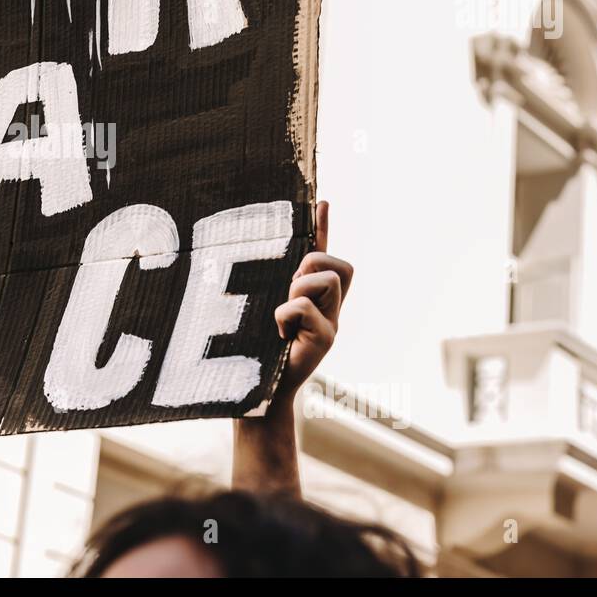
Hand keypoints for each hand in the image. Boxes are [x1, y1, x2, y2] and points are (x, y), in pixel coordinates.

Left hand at [274, 200, 351, 400]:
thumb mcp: (262, 306)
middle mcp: (331, 310)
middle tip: (289, 286)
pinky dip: (287, 314)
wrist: (259, 394)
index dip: (325, 229)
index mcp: (316, 299)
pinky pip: (305, 307)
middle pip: (339, 266)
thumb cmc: (257, 350)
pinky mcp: (325, 341)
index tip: (321, 202)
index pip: (329, 257)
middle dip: (313, 264)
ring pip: (326, 280)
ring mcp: (331, 325)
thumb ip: (270, 280)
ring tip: (283, 312)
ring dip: (300, 287)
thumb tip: (259, 252)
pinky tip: (279, 332)